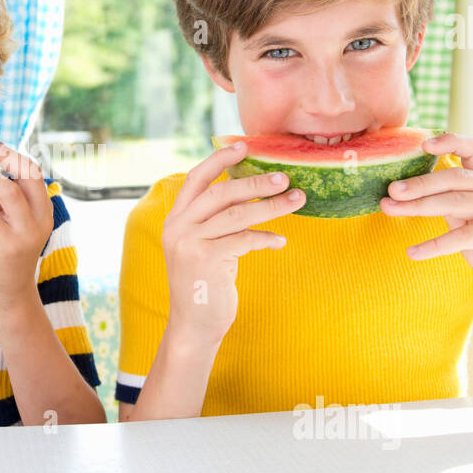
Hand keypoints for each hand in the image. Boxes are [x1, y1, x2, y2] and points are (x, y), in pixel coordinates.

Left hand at [0, 135, 53, 310]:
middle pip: (26, 175)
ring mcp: (25, 233)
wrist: (9, 292)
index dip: (10, 152)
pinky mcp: (5, 246)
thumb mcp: (4, 217)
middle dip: (1, 155)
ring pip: (8, 192)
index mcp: (44, 209)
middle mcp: (40, 219)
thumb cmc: (5, 250)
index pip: (33, 171)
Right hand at [161, 141, 302, 342]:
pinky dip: (265, 238)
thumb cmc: (205, 284)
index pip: (196, 178)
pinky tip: (279, 241)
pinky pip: (243, 240)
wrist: (193, 325)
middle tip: (285, 177)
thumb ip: (214, 221)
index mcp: (175, 219)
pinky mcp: (205, 260)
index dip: (220, 160)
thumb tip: (249, 192)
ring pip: (236, 214)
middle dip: (255, 182)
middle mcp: (178, 227)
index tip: (244, 146)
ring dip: (270, 206)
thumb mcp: (201, 246)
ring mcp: (189, 243)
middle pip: (220, 193)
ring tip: (297, 199)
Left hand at [380, 132, 472, 307]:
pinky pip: (463, 236)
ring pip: (455, 203)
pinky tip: (413, 253)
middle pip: (455, 178)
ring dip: (418, 207)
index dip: (451, 142)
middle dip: (418, 184)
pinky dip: (434, 245)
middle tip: (390, 190)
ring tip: (390, 210)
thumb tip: (418, 196)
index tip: (422, 144)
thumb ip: (455, 210)